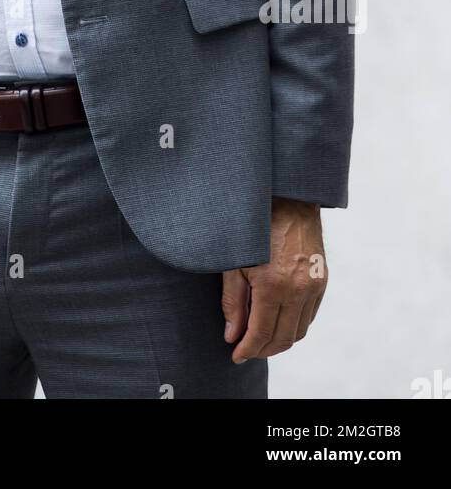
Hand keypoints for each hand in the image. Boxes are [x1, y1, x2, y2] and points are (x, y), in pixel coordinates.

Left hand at [221, 198, 326, 361]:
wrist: (287, 198)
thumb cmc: (254, 226)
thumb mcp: (234, 262)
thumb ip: (233, 302)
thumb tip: (232, 335)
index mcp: (273, 285)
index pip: (262, 333)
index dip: (248, 349)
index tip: (236, 356)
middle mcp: (298, 289)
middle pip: (283, 338)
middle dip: (263, 350)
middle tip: (246, 350)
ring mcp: (314, 285)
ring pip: (299, 330)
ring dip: (280, 340)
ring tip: (260, 338)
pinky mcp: (322, 280)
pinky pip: (310, 314)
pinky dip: (294, 324)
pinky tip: (278, 320)